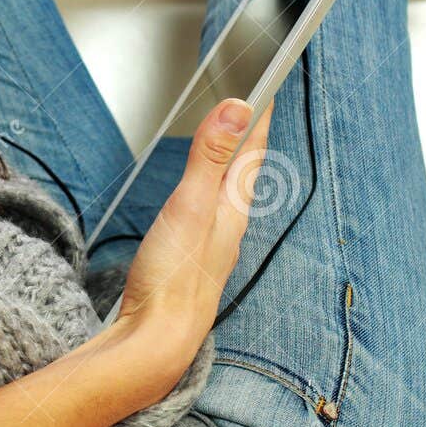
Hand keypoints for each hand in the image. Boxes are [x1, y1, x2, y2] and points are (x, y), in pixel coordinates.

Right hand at [110, 98, 272, 377]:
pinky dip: (209, 189)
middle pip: (245, 170)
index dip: (258, 116)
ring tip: (232, 145)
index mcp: (232, 208)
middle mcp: (228, 224)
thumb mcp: (190, 207)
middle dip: (249, 136)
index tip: (268, 85)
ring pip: (228, 191)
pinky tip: (200, 197)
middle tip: (253, 107)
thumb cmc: (174, 280)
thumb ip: (209, 157)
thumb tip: (237, 107)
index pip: (252, 151)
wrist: (157, 341)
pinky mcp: (191, 257)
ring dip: (232, 162)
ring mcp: (211, 243)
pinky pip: (209, 210)